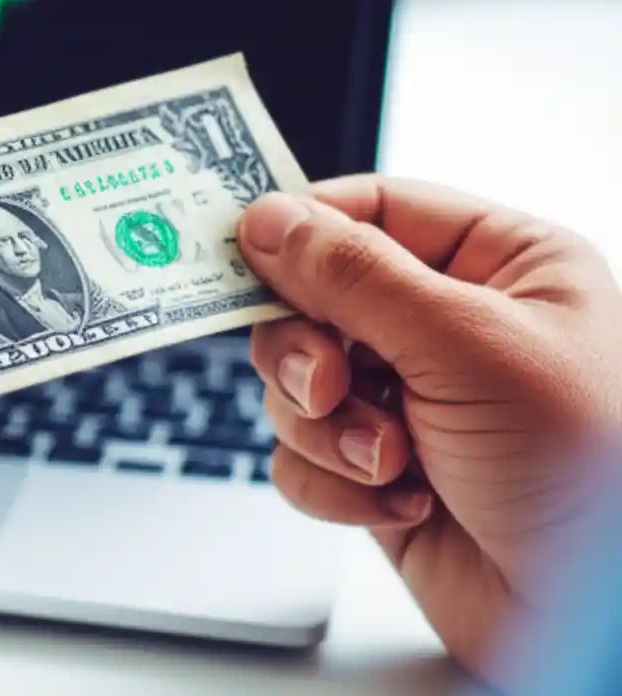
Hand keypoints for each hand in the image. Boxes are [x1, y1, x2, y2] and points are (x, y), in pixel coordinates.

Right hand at [237, 176, 621, 677]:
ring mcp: (408, 400)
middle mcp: (446, 325)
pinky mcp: (376, 470)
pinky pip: (302, 456)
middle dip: (308, 354)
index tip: (237, 252)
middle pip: (312, 300)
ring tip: (392, 462)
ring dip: (330, 430)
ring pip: (297, 384)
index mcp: (496, 264)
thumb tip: (267, 220)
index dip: (302, 228)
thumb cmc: (582, 469)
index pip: (372, 209)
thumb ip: (356, 276)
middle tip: (331, 388)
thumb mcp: (469, 346)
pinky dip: (336, 484)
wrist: (590, 614)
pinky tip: (403, 502)